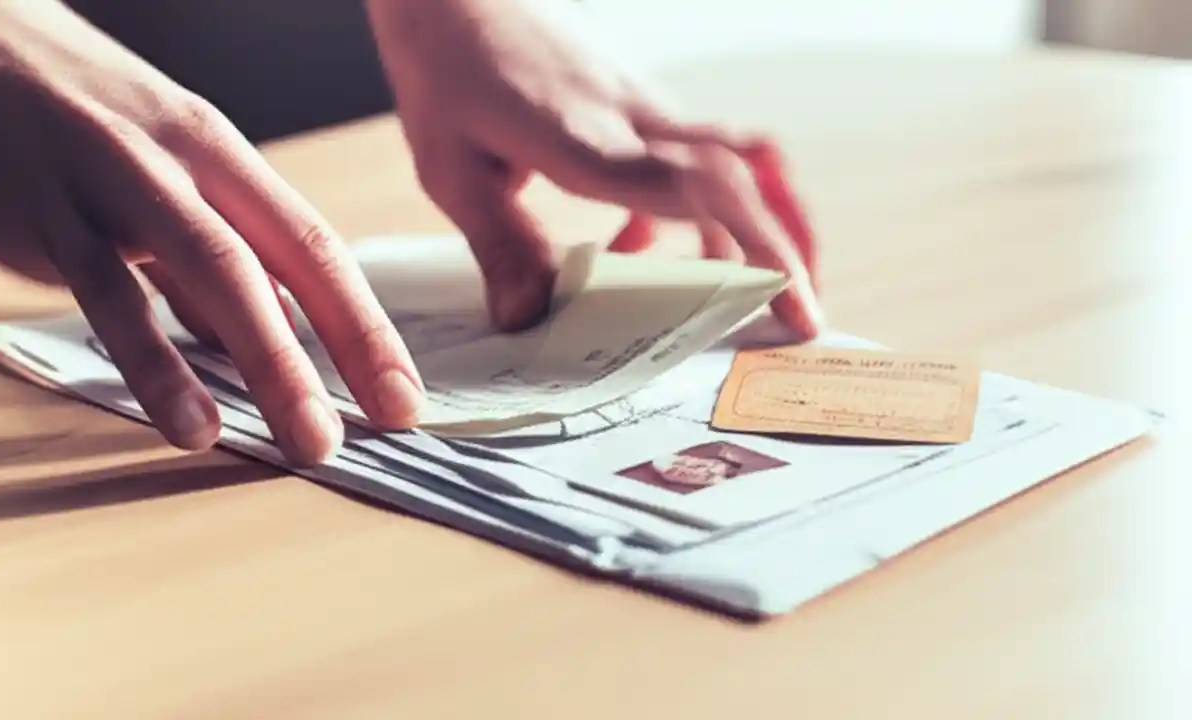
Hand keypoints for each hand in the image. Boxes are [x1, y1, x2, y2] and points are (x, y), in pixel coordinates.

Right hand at [0, 0, 423, 463]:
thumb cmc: (67, 117)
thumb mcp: (157, 170)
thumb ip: (203, 255)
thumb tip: (262, 339)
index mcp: (219, 151)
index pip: (315, 245)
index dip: (369, 324)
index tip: (404, 394)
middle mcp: (181, 161)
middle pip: (284, 258)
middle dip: (347, 346)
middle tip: (387, 423)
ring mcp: (114, 182)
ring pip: (212, 274)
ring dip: (272, 362)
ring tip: (307, 442)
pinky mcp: (45, 212)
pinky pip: (110, 295)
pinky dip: (159, 362)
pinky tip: (192, 419)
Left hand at [366, 0, 822, 336]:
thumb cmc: (446, 67)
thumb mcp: (453, 169)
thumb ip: (501, 245)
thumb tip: (527, 320)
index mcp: (591, 139)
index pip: (699, 186)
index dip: (754, 241)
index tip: (788, 295)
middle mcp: (635, 120)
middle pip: (745, 172)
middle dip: (790, 242)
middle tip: (806, 312)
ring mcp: (643, 109)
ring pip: (731, 166)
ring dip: (757, 230)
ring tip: (758, 298)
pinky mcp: (636, 107)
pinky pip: (687, 164)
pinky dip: (687, 215)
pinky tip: (638, 252)